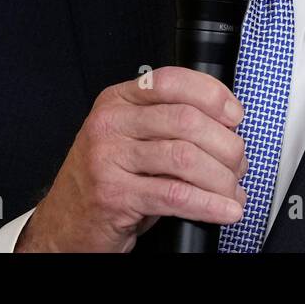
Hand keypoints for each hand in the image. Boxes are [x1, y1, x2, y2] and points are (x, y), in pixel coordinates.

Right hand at [15, 66, 247, 251]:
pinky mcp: (114, 195)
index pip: (171, 80)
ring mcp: (108, 158)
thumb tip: (226, 127)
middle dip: (225, 145)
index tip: (234, 116)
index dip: (212, 95)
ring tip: (232, 191)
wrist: (66, 223)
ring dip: (221, 178)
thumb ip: (167, 125)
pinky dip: (209, 204)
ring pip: (185, 158)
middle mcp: (110, 123)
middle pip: (185, 120)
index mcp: (117, 101)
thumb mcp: (132, 140)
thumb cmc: (107, 180)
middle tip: (237, 164)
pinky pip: (175, 195)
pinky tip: (225, 210)